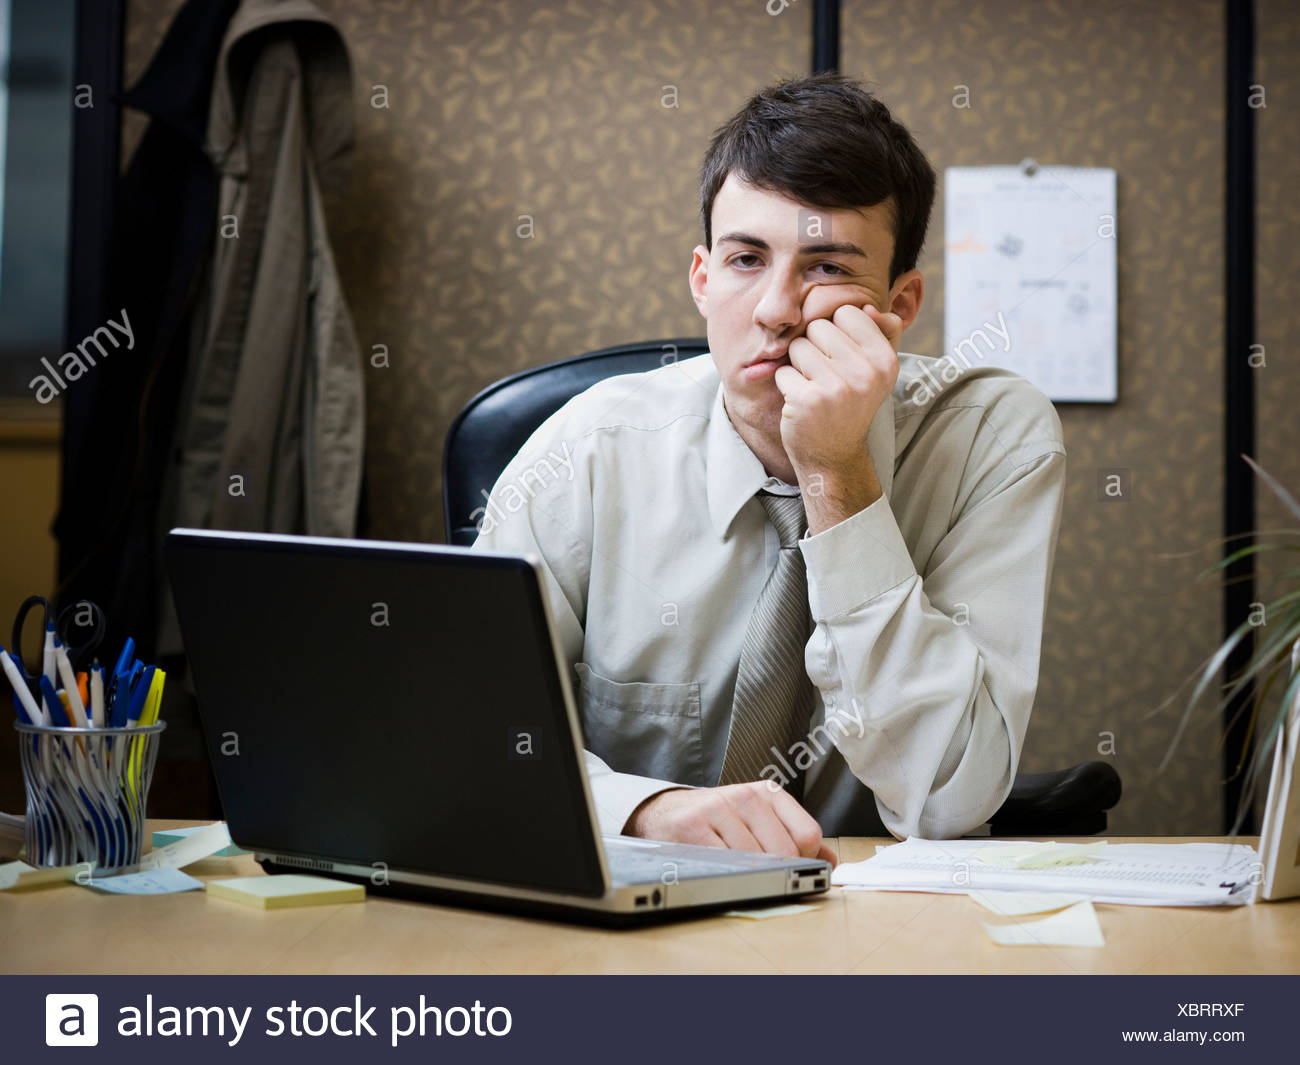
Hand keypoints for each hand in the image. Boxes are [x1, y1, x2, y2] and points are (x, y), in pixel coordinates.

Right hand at [624, 782, 837, 867]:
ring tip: (734, 868)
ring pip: (756, 861)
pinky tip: (718, 869)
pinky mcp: (692, 826)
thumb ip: (795, 839)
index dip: (804, 860)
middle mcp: (746, 796)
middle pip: (785, 852)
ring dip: (749, 875)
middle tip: (759, 874)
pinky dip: (727, 876)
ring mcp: (718, 808)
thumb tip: (831, 862)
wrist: (667, 814)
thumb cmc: (718, 822)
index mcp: (769, 794)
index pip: (808, 834)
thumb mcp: (760, 822)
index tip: (790, 868)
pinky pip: (725, 864)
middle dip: (778, 871)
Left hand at [773, 302, 900, 482]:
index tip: (842, 359)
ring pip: (797, 346)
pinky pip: (783, 370)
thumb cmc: (851, 404)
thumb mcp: (877, 371)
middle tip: (825, 377)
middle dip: (814, 347)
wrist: (834, 455)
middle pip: (819, 326)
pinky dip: (786, 385)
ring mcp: (837, 387)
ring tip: (814, 388)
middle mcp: (866, 373)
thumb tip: (868, 305)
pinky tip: (801, 402)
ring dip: (798, 366)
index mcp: (885, 360)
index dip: (836, 332)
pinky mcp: (808, 400)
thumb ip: (881, 333)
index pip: (847, 312)